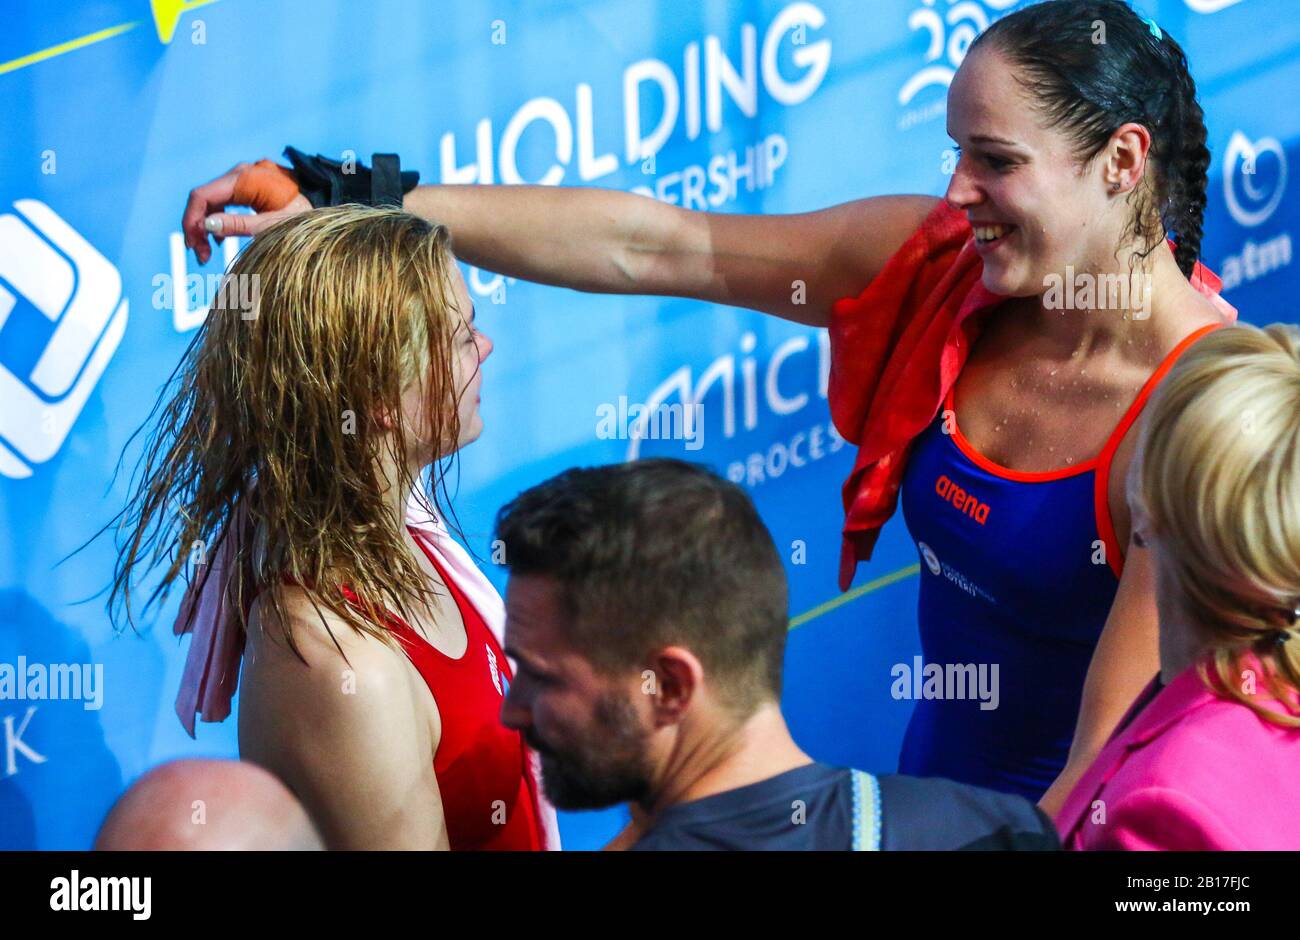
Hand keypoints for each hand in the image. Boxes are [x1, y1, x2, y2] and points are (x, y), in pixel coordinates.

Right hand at [182, 160, 311, 263]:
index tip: (194, 246)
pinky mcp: (248, 187)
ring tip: (208, 254)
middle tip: (201, 257)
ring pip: (212, 201)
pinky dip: (218, 220)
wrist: (325, 206)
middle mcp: (240, 172)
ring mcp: (243, 178)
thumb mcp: (272, 226)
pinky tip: (219, 239)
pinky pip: (224, 202)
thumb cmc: (304, 217)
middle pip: (204, 198)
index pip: (203, 196)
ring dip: (206, 225)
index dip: (192, 221)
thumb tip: (207, 226)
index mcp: (245, 178)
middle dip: (198, 227)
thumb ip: (239, 225)